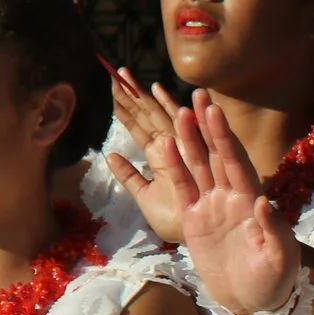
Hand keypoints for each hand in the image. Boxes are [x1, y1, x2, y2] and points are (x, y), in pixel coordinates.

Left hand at [103, 71, 191, 242]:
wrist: (204, 245)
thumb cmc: (178, 224)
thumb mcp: (145, 200)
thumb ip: (129, 177)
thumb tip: (109, 155)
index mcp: (163, 159)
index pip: (141, 127)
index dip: (126, 107)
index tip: (113, 85)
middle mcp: (175, 152)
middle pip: (151, 118)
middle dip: (134, 95)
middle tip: (117, 70)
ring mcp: (188, 155)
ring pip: (167, 121)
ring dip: (151, 99)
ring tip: (131, 76)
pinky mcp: (203, 165)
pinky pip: (192, 137)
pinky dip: (181, 118)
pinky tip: (164, 96)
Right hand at [167, 92, 299, 314]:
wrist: (255, 301)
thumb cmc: (276, 280)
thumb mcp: (280, 258)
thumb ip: (272, 231)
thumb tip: (263, 202)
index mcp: (253, 201)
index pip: (237, 163)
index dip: (225, 138)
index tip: (215, 112)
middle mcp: (232, 197)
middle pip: (217, 155)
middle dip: (208, 126)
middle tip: (198, 94)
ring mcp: (212, 205)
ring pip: (198, 166)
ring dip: (189, 140)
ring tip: (179, 112)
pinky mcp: (194, 219)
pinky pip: (182, 189)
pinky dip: (173, 168)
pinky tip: (163, 145)